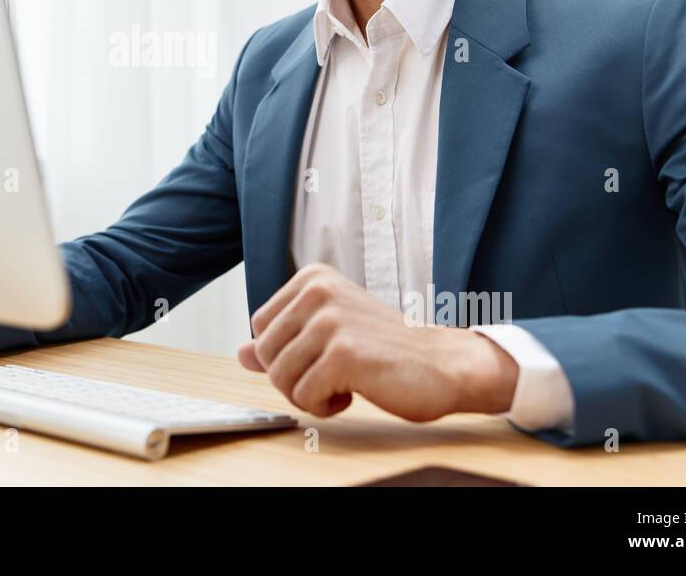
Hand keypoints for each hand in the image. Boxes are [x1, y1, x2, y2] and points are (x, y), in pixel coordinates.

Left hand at [236, 264, 518, 419]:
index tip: (321, 355)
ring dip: (309, 394)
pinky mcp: (343, 354)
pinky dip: (325, 406)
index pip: (259, 329)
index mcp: (313, 279)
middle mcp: (318, 291)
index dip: (284, 355)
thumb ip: (285, 341)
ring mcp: (330, 321)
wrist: (444, 365)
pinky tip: (353, 392)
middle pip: (265, 355)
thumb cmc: (388, 350)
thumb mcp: (330, 335)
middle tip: (332, 375)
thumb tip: (241, 353)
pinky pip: (304, 396)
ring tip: (344, 383)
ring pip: (280, 378)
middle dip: (293, 378)